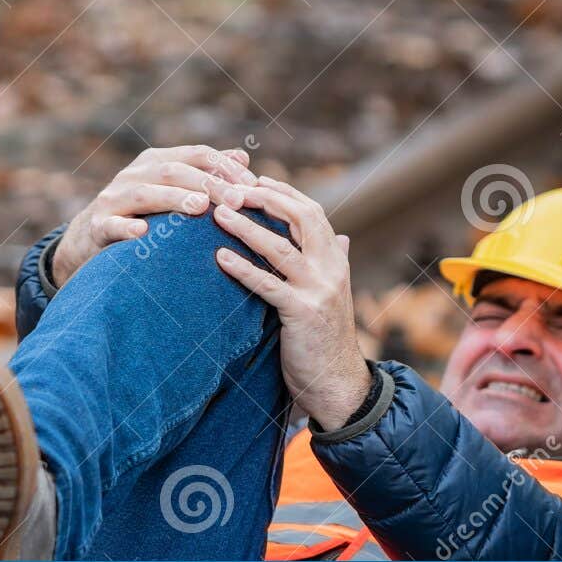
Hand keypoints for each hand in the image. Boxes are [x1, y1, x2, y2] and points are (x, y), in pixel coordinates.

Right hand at [55, 145, 257, 286]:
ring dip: (174, 198)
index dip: (226, 166)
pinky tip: (142, 232)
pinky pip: (111, 224)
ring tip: (199, 207)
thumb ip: (207, 172)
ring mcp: (114, 198)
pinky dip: (126, 227)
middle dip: (209, 184)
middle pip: (175, 172)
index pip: (197, 154)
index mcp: (157, 160)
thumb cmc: (145, 211)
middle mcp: (135, 174)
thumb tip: (243, 156)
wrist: (89, 236)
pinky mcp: (98, 224)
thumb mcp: (173, 186)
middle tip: (237, 201)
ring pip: (145, 193)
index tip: (253, 185)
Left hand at [211, 176, 371, 429]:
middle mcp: (332, 267)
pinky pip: (268, 284)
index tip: (254, 180)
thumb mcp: (334, 293)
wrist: (337, 380)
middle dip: (265, 199)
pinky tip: (220, 257)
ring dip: (247, 227)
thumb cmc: (327, 336)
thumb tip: (342, 236)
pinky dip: (243, 268)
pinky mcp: (303, 312)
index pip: (312, 212)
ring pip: (281, 247)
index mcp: (336, 258)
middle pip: (301, 218)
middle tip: (232, 190)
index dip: (283, 193)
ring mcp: (319, 289)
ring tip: (219, 213)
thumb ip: (336, 262)